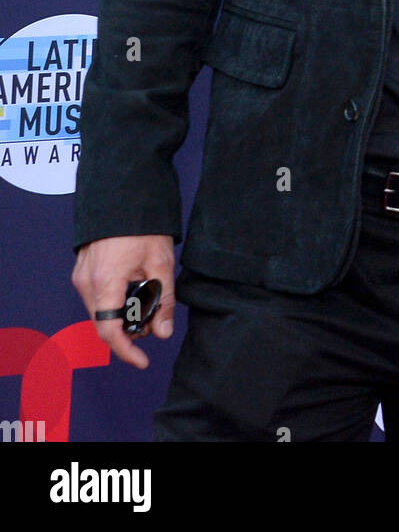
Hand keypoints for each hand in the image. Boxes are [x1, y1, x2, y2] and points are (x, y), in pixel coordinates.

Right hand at [72, 235, 175, 369]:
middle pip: (104, 322)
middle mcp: (86, 281)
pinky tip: (134, 287)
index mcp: (104, 282)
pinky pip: (97, 295)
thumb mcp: (161, 262)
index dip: (126, 351)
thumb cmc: (142, 223)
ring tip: (149, 297)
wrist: (124, 192)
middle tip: (157, 318)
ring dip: (123, 314)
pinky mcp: (82, 267)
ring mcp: (81, 274)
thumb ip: (164, 300)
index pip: (109, 332)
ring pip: (100, 310)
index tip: (142, 360)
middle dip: (130, 329)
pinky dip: (115, 300)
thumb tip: (164, 333)